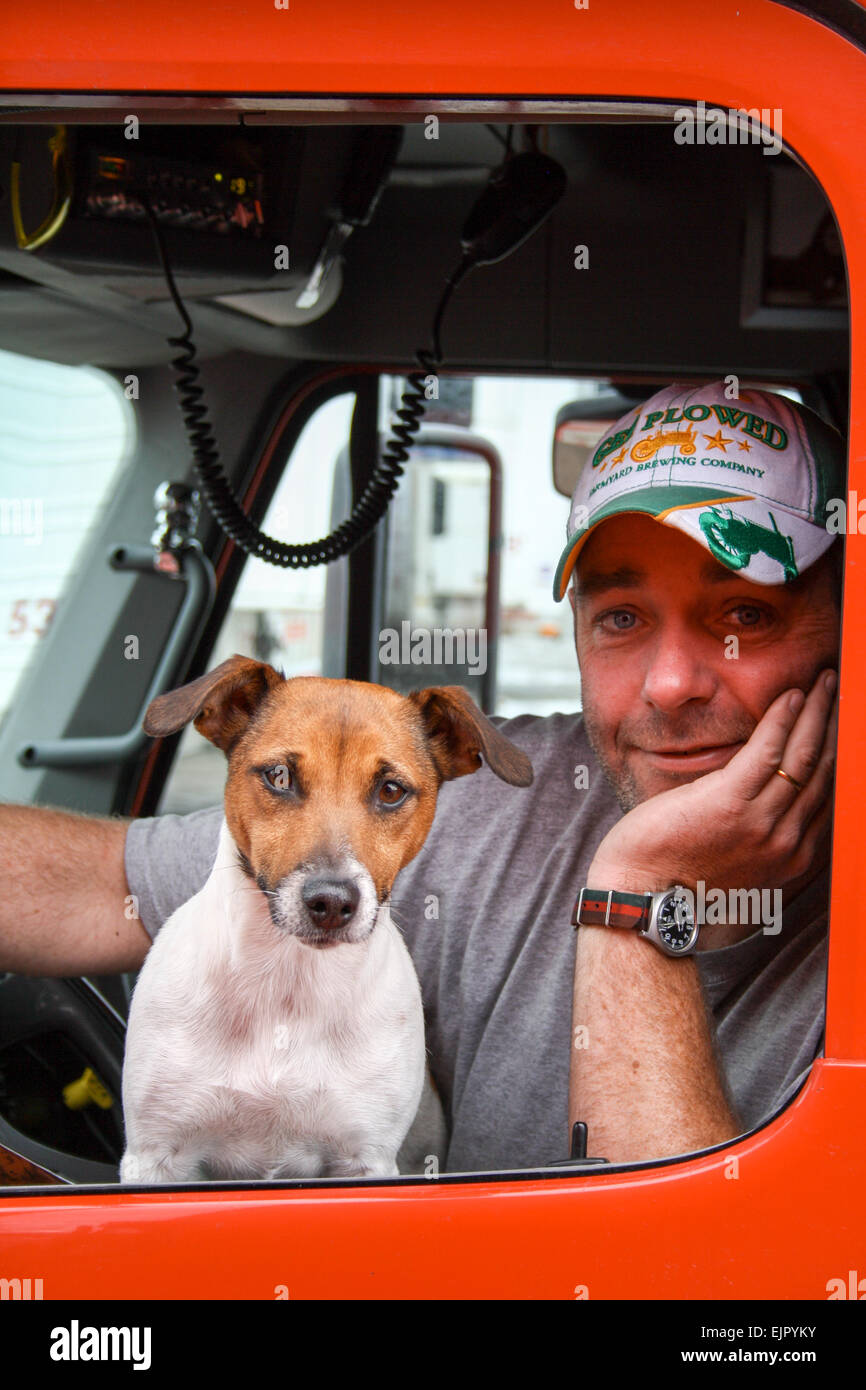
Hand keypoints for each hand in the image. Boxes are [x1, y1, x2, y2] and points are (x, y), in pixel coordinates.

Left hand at [586, 668, 836, 896]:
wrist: (640, 899)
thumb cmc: (677, 880)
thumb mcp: (737, 867)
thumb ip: (760, 839)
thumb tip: (765, 804)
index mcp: (791, 858)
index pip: (829, 796)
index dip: (840, 755)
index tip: (844, 725)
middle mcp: (786, 842)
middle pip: (826, 772)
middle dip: (838, 726)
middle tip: (843, 692)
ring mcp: (761, 824)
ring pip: (805, 757)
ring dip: (818, 712)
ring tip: (825, 682)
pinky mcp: (728, 803)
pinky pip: (768, 752)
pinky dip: (784, 720)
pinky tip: (791, 697)